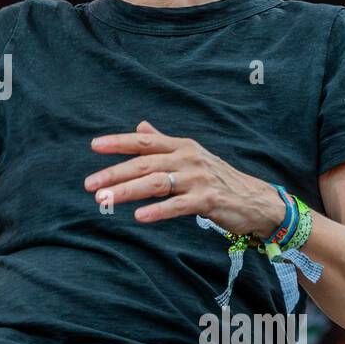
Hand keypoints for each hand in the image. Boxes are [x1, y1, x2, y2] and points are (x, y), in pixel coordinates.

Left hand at [84, 120, 285, 234]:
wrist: (254, 199)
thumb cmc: (217, 178)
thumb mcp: (191, 155)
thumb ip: (163, 143)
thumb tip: (141, 127)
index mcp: (181, 146)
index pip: (144, 141)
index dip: (119, 142)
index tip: (94, 146)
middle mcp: (188, 158)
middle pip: (145, 164)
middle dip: (114, 173)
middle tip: (90, 184)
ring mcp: (198, 179)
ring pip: (156, 183)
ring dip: (127, 191)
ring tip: (104, 200)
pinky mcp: (208, 200)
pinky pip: (178, 205)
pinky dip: (158, 210)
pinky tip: (139, 216)